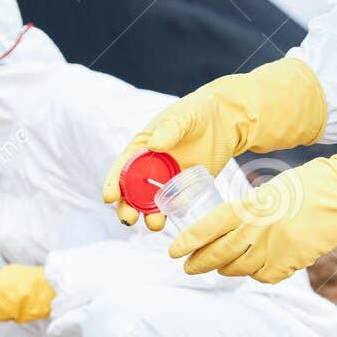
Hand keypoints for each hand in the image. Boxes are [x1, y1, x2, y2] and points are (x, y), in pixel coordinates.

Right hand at [102, 57, 326, 226]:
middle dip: (127, 208)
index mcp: (140, 149)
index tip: (110, 196)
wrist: (226, 121)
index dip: (113, 183)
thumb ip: (169, 129)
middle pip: (132, 194)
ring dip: (149, 216)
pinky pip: (176, 205)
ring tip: (155, 223)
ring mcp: (166, 182)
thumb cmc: (198, 112)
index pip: (121, 169)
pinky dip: (173, 212)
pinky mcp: (185, 190)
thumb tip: (153, 145)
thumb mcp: (183, 116)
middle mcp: (149, 169)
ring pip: (151, 205)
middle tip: (129, 218)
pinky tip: (175, 215)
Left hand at [169, 93, 336, 282]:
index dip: (189, 242)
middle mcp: (260, 230)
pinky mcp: (294, 263)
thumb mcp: (271, 190)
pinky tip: (255, 266)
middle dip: (199, 263)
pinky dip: (256, 273)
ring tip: (219, 266)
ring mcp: (277, 250)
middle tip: (188, 267)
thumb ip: (249, 211)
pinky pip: (265, 276)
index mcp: (252, 206)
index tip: (174, 251)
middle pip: (219, 255)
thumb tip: (231, 228)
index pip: (210, 227)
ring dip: (226, 269)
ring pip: (239, 269)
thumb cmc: (311, 183)